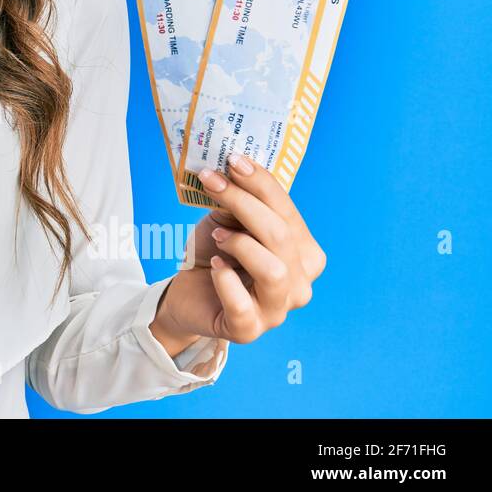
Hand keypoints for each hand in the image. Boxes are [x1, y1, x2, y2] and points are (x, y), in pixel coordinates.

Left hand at [152, 154, 326, 347]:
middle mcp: (300, 283)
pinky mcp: (249, 330)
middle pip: (280, 236)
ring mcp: (277, 311)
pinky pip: (243, 305)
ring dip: (241, 245)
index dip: (261, 184)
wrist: (188, 294)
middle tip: (211, 182)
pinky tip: (214, 267)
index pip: (288, 212)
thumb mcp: (227, 221)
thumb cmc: (216, 253)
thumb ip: (240, 200)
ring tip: (217, 238)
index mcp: (304, 253)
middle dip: (243, 202)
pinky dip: (226, 281)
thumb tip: (235, 165)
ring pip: (273, 270)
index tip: (232, 160)